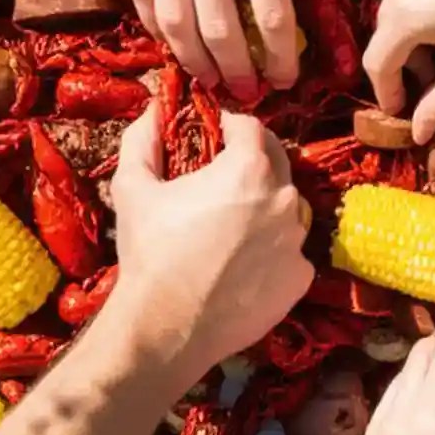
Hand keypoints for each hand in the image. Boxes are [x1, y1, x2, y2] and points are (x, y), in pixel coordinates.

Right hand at [110, 104, 313, 371]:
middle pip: (276, 164)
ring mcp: (297, 241)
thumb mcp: (133, 187)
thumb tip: (153, 107)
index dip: (230, 128)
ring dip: (264, 210)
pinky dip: (271, 254)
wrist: (166, 326)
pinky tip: (241, 267)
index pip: (251, 127)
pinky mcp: (300, 278)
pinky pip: (290, 253)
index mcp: (249, 169)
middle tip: (221, 183)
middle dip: (252, 164)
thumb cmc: (149, 252)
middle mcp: (284, 199)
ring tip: (230, 231)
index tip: (214, 138)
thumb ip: (143, 139)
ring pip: (286, 210)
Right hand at [119, 0, 298, 99]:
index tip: (288, 79)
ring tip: (211, 80)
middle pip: (219, 27)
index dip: (281, 57)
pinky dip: (157, 26)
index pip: (272, 12)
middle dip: (237, 71)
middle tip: (249, 95)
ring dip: (194, 60)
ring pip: (174, 19)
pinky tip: (173, 45)